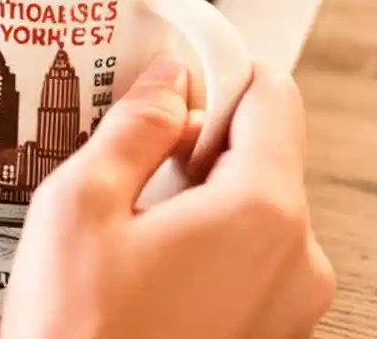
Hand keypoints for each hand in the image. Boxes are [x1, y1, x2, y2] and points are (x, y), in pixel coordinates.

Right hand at [0, 59, 334, 338]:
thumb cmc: (78, 338)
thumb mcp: (82, 206)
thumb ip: (135, 127)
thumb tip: (170, 82)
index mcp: (262, 214)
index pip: (274, 95)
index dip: (220, 69)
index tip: (181, 65)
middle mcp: (298, 260)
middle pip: (263, 153)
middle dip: (198, 143)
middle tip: (129, 159)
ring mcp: (290, 306)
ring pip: (253, 209)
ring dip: (197, 198)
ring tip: (127, 223)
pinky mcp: (270, 335)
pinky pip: (249, 260)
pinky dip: (204, 246)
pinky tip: (143, 266)